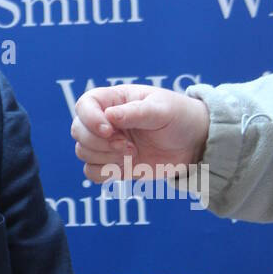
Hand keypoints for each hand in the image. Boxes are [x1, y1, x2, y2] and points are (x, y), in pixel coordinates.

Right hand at [71, 85, 210, 182]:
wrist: (194, 143)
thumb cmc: (178, 116)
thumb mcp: (161, 109)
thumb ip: (136, 113)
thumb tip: (109, 117)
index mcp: (113, 100)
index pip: (84, 105)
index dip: (90, 119)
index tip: (109, 131)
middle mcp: (104, 121)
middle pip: (78, 131)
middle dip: (100, 143)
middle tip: (128, 147)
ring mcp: (107, 144)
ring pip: (83, 152)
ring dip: (105, 158)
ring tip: (132, 154)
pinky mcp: (112, 164)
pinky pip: (91, 172)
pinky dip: (104, 173)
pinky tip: (126, 167)